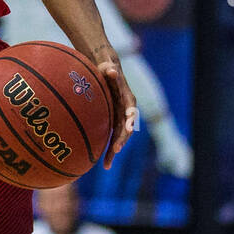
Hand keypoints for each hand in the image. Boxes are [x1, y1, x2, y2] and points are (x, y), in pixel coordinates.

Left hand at [95, 50, 137, 168]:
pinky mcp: (113, 125)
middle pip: (126, 128)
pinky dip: (108, 151)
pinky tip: (102, 164)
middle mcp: (127, 112)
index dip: (129, 120)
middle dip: (121, 140)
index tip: (127, 129)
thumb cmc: (106, 70)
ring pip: (119, 138)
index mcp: (128, 100)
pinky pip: (112, 139)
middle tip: (115, 149)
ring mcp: (120, 119)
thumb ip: (110, 70)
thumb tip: (111, 69)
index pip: (131, 111)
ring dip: (113, 151)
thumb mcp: (108, 68)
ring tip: (106, 164)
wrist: (106, 74)